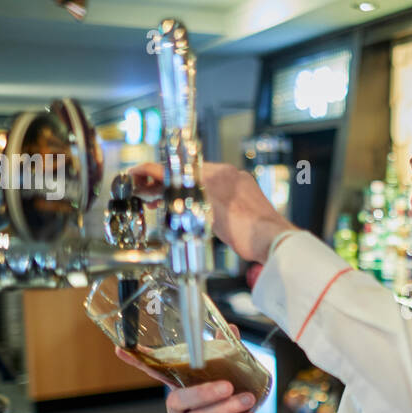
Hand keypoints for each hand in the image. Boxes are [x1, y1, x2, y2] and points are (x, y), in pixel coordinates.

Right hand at [114, 325, 258, 412]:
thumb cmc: (227, 406)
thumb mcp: (231, 379)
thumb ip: (228, 356)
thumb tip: (232, 330)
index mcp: (179, 387)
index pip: (155, 372)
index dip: (137, 361)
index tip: (121, 348)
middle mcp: (176, 408)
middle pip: (178, 399)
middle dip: (203, 393)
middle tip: (227, 386)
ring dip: (224, 409)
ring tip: (247, 400)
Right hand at [126, 161, 294, 262]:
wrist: (274, 243)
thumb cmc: (247, 228)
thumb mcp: (205, 210)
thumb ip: (181, 193)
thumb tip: (159, 179)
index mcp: (222, 173)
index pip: (181, 169)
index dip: (156, 172)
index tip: (138, 174)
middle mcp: (231, 178)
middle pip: (190, 177)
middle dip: (166, 185)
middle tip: (146, 194)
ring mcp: (239, 191)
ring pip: (200, 188)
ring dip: (180, 196)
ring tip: (162, 205)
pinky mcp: (244, 205)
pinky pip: (212, 199)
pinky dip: (196, 203)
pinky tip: (188, 213)